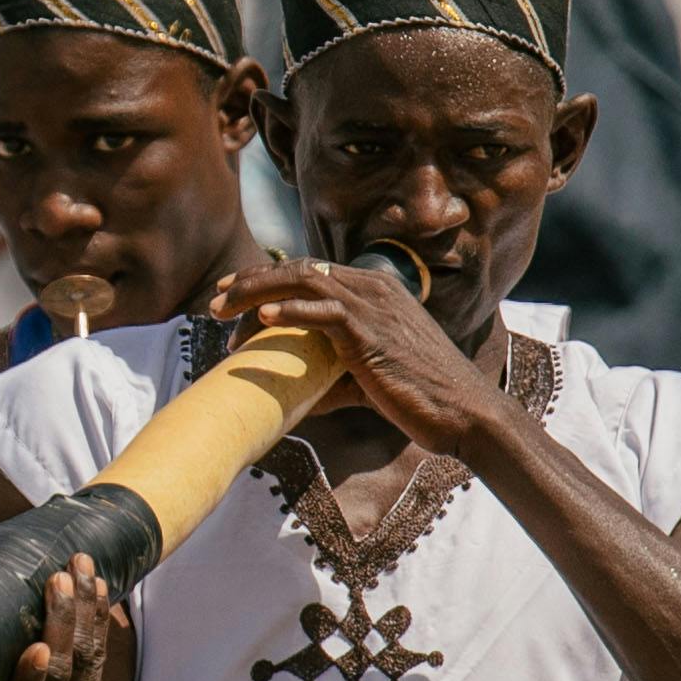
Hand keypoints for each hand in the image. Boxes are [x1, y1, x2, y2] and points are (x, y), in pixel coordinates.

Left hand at [222, 256, 529, 466]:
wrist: (464, 412)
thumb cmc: (421, 398)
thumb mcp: (371, 380)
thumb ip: (335, 377)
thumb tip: (300, 398)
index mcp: (377, 292)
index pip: (313, 272)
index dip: (269, 278)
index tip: (233, 295)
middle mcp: (375, 289)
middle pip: (301, 269)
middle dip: (252, 280)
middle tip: (216, 300)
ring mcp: (374, 306)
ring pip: (304, 281)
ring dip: (257, 291)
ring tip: (223, 308)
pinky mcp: (372, 332)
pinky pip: (324, 311)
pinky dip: (290, 311)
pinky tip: (262, 319)